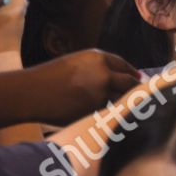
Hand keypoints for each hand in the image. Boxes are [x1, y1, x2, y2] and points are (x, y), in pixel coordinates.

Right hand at [26, 49, 141, 123]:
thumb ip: (97, 68)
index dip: (133, 73)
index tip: (140, 79)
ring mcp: (100, 94)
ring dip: (125, 104)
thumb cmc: (50, 76)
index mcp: (99, 58)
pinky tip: (113, 117)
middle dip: (136, 89)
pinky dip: (112, 114)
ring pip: (121, 100)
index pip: (125, 66)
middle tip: (142, 94)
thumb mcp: (76, 63)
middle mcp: (104, 74)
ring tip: (131, 107)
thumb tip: (116, 78)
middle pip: (130, 83)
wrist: (32, 92)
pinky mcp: (94, 112)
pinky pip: (108, 113)